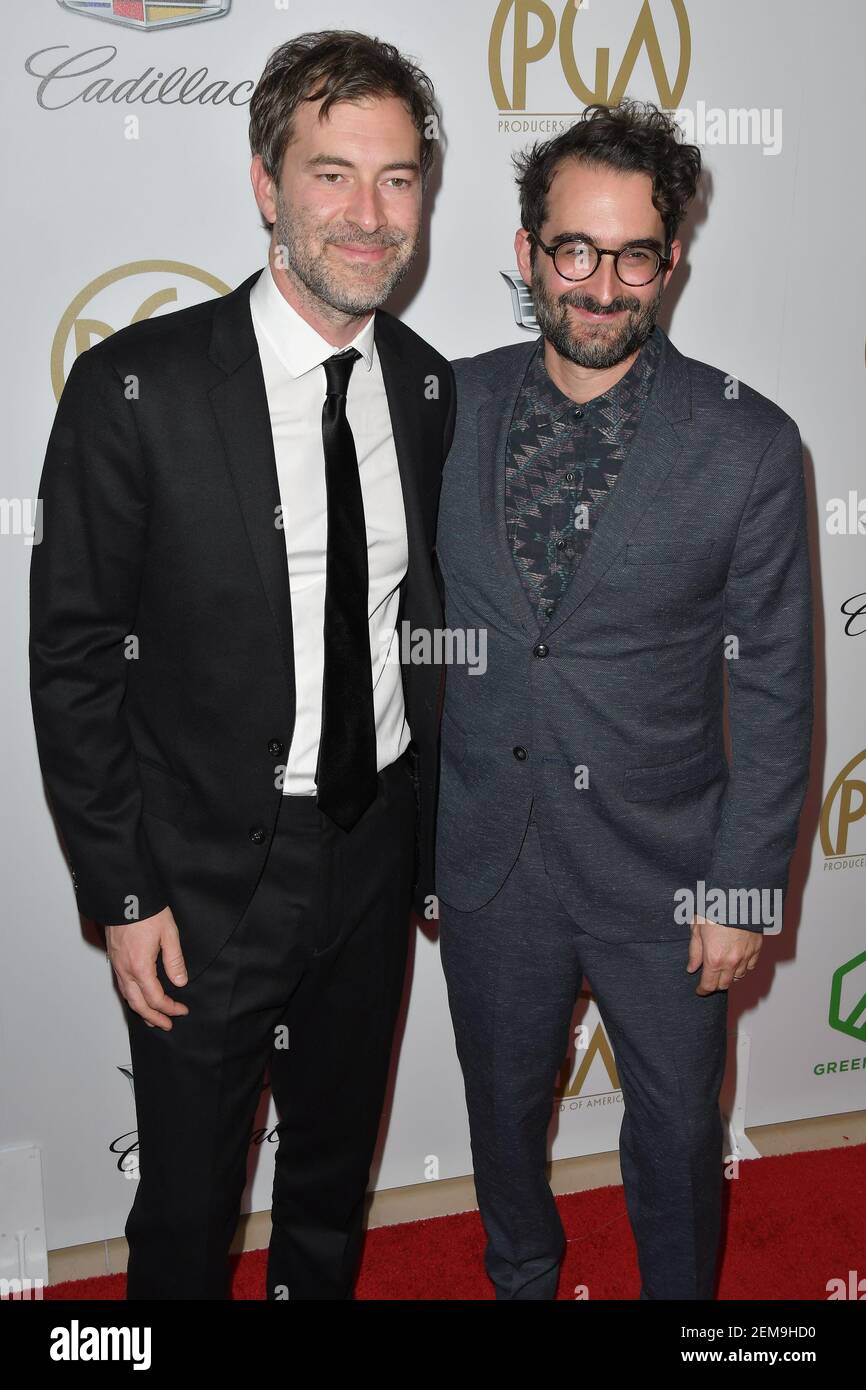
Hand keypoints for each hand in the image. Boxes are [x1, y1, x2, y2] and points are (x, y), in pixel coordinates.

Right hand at [105, 905, 188, 1029]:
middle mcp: (125, 970)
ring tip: (152, 1018)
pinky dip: (131, 998)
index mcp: (140, 967)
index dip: (170, 1008)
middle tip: (167, 1025)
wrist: (124, 895)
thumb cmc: (146, 911)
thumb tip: (180, 983)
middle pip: (138, 1004)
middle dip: (153, 1018)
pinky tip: (138, 997)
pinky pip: (121, 986)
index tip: (182, 1010)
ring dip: (141, 1010)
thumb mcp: (168, 934)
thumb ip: (174, 961)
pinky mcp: (114, 959)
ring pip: (127, 997)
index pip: (155, 998)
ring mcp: (117, 965)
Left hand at [686, 914, 761, 994]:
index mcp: (714, 958)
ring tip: (722, 969)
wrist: (738, 898)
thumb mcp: (697, 929)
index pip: (709, 985)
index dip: (703, 990)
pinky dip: (743, 968)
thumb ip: (695, 951)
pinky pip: (750, 966)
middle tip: (709, 979)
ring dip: (729, 976)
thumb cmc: (714, 910)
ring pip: (738, 976)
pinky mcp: (756, 949)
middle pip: (724, 984)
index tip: (699, 990)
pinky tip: (737, 962)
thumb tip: (691, 968)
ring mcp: (746, 956)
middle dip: (715, 984)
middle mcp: (731, 962)